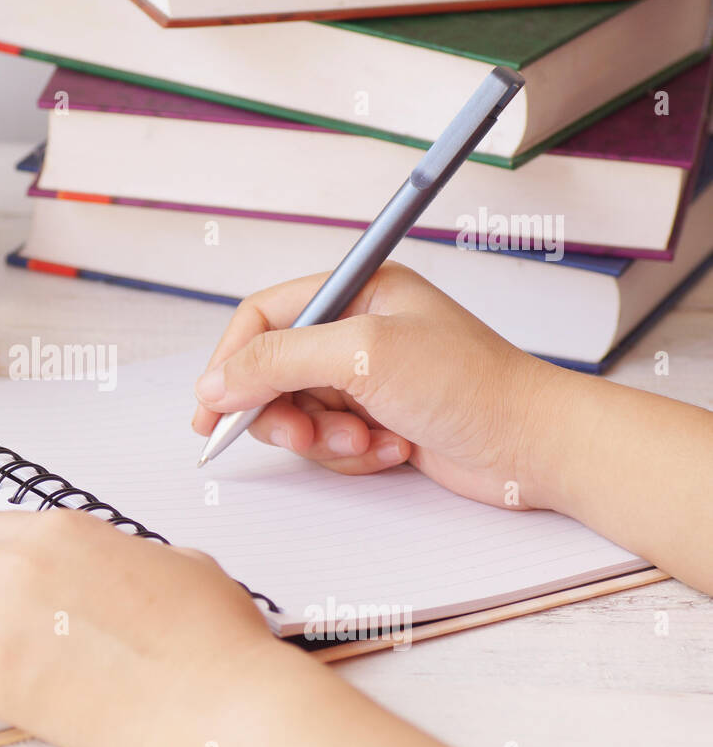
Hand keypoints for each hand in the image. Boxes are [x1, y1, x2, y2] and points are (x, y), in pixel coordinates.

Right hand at [192, 263, 558, 508]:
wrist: (535, 446)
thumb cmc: (469, 385)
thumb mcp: (362, 356)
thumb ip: (278, 361)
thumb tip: (214, 383)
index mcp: (355, 290)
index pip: (262, 318)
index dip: (229, 362)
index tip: (210, 410)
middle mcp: (357, 329)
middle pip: (272, 372)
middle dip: (282, 412)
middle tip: (302, 436)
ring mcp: (367, 378)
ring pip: (298, 413)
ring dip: (324, 439)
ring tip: (366, 444)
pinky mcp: (379, 420)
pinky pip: (330, 444)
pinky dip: (353, 456)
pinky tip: (395, 451)